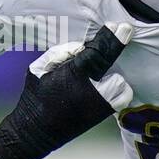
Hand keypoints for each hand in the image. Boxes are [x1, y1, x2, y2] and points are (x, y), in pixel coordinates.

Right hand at [0, 22, 134, 158]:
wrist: (35, 131)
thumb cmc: (34, 96)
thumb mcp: (38, 68)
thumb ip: (60, 53)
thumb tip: (81, 47)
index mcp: (74, 74)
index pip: (99, 51)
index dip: (112, 38)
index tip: (123, 27)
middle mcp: (91, 89)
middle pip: (113, 64)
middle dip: (110, 54)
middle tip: (102, 52)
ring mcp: (100, 104)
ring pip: (121, 82)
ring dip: (113, 75)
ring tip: (100, 76)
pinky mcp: (103, 115)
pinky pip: (122, 97)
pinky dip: (118, 90)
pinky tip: (105, 87)